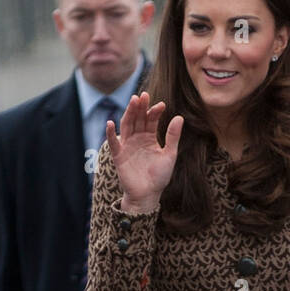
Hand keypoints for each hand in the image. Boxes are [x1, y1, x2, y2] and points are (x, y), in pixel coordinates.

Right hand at [110, 92, 183, 212]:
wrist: (148, 195)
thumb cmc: (159, 176)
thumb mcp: (170, 155)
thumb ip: (173, 136)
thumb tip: (179, 117)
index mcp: (150, 137)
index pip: (151, 119)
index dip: (155, 111)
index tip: (162, 105)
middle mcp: (137, 138)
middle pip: (138, 118)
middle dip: (141, 107)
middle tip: (144, 95)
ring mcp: (127, 145)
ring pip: (127, 125)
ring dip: (129, 112)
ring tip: (133, 101)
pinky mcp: (119, 155)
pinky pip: (113, 142)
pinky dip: (111, 133)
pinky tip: (110, 123)